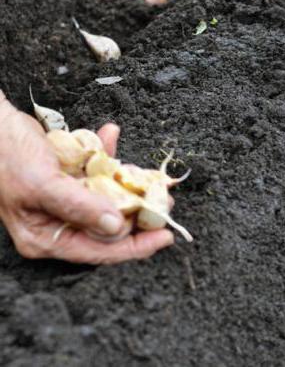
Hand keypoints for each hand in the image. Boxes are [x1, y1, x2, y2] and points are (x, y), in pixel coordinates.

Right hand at [0, 91, 173, 263]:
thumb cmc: (5, 154)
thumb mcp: (43, 184)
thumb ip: (79, 207)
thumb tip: (115, 226)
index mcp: (45, 237)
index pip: (99, 252)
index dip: (136, 247)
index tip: (166, 237)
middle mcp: (57, 224)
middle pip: (109, 228)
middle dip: (139, 214)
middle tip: (164, 201)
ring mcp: (64, 201)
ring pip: (109, 200)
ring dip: (129, 184)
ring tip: (152, 177)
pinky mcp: (69, 179)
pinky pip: (97, 172)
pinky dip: (107, 155)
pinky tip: (110, 135)